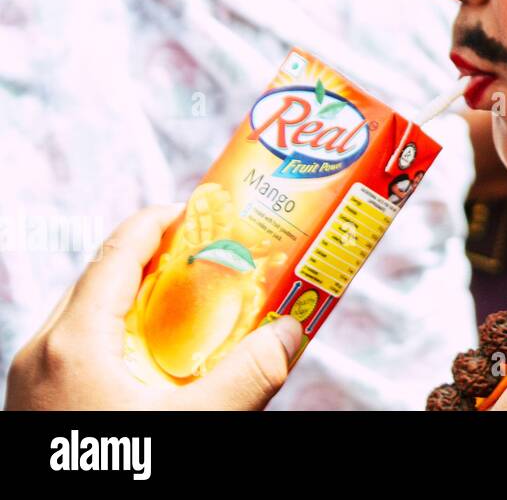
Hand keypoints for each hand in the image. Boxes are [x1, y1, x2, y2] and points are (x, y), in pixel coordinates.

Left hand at [4, 205, 302, 409]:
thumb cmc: (118, 474)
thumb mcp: (194, 426)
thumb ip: (248, 376)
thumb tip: (292, 332)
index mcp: (73, 340)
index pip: (120, 249)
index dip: (165, 221)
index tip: (206, 214)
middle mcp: (42, 351)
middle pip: (104, 277)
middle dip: (162, 263)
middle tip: (214, 261)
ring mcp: (32, 382)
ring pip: (89, 314)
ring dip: (142, 302)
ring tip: (195, 311)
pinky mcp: (36, 409)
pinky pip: (80, 351)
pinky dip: (123, 338)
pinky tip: (161, 365)